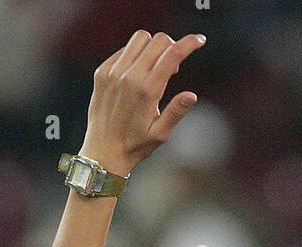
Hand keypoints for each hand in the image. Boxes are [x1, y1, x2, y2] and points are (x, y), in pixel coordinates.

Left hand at [80, 31, 204, 173]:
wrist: (103, 152)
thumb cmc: (135, 146)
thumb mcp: (161, 134)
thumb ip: (176, 112)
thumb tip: (192, 96)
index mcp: (147, 91)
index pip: (172, 54)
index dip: (189, 43)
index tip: (199, 40)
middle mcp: (129, 77)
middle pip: (158, 41)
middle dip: (172, 47)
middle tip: (174, 67)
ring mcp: (113, 72)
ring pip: (140, 39)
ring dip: (153, 47)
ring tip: (155, 67)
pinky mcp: (102, 71)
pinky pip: (123, 50)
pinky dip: (135, 54)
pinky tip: (138, 72)